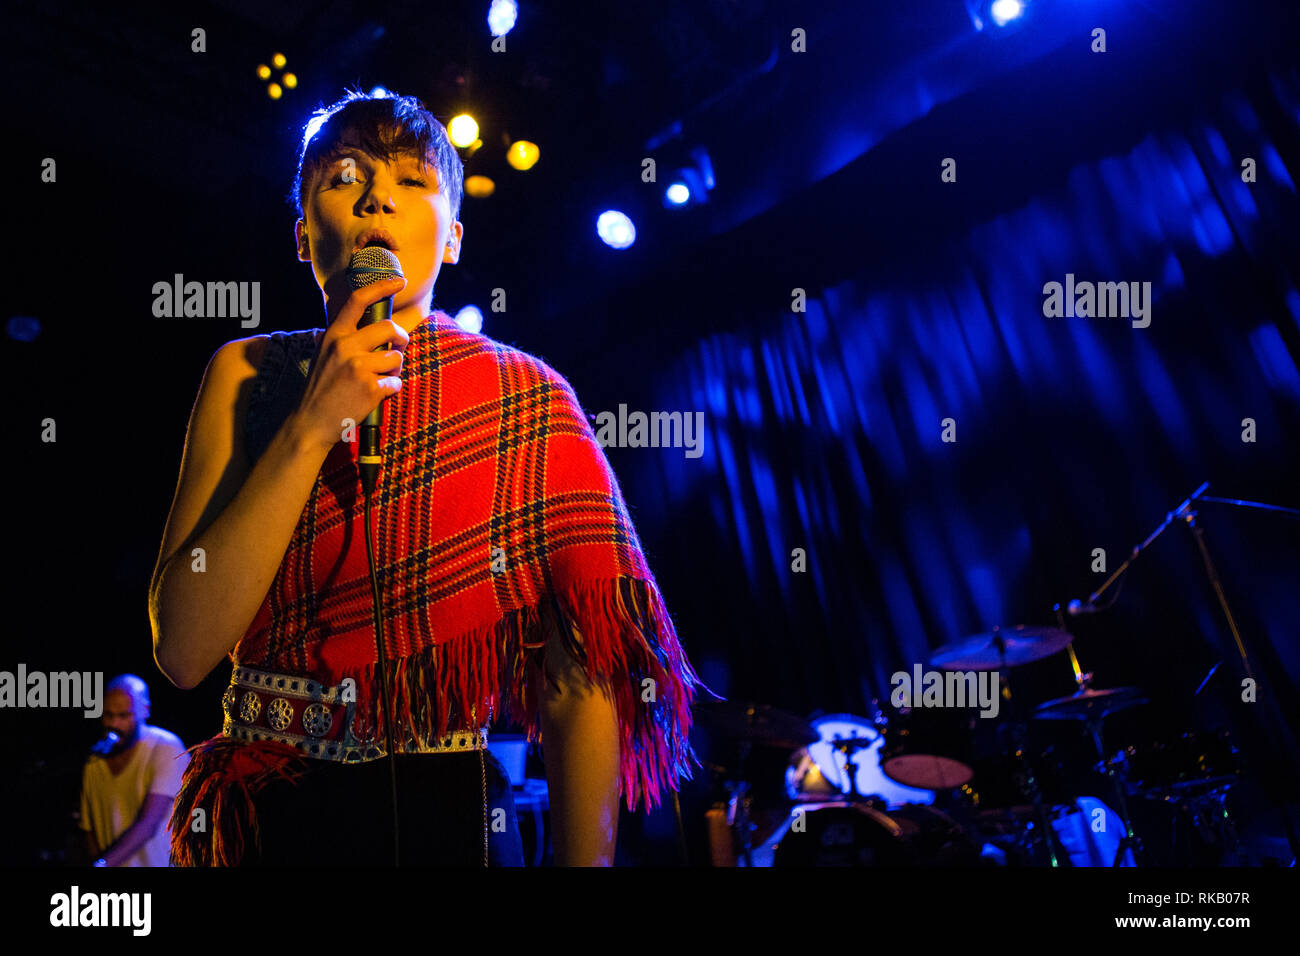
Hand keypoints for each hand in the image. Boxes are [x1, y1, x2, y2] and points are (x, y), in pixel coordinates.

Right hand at [294, 277, 409, 451]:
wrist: (311, 423)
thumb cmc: (322, 389)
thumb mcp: (326, 354)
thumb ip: (347, 339)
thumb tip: (379, 330)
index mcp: (334, 334)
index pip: (358, 300)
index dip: (382, 286)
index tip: (399, 280)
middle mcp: (345, 346)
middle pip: (389, 328)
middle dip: (402, 338)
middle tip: (399, 348)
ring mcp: (357, 366)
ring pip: (396, 358)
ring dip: (394, 370)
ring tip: (379, 379)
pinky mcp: (370, 387)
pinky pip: (396, 382)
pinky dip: (391, 390)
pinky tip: (375, 396)